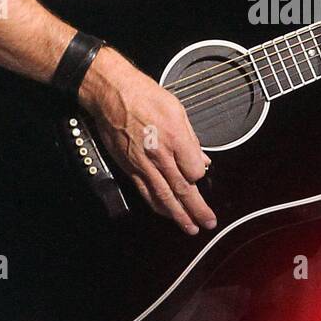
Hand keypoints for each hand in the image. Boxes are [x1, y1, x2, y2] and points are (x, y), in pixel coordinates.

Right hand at [79, 47, 215, 235]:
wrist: (112, 93)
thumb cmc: (145, 95)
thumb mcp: (177, 110)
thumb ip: (191, 138)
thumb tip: (202, 159)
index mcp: (175, 138)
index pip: (195, 171)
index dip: (200, 176)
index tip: (200, 174)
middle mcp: (160, 155)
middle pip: (182, 189)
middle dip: (196, 210)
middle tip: (208, 223)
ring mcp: (142, 163)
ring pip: (163, 196)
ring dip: (178, 215)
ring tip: (189, 227)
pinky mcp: (129, 167)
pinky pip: (145, 191)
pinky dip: (157, 205)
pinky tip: (165, 213)